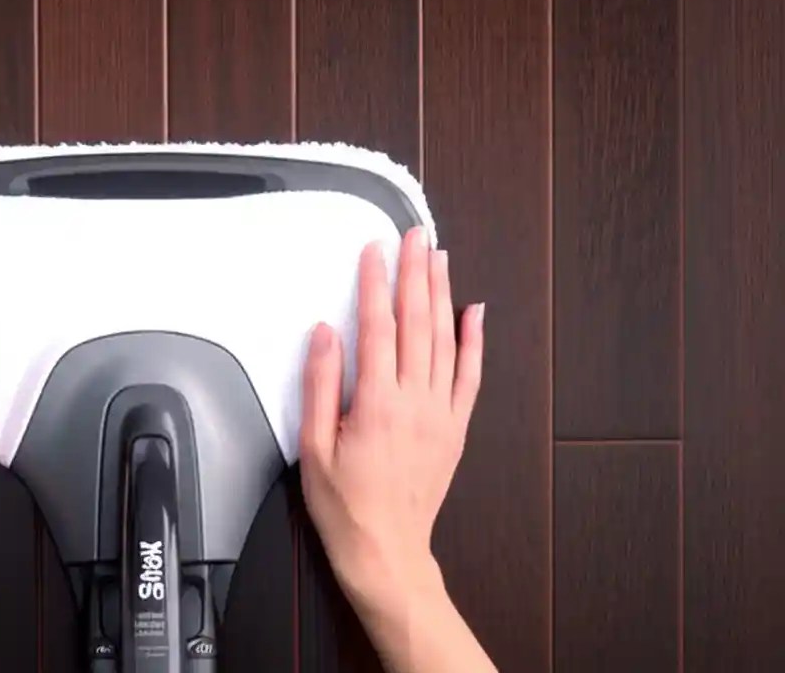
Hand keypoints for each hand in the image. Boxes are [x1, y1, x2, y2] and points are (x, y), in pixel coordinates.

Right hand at [299, 226, 483, 620]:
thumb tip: (326, 334)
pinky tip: (474, 311)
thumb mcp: (313, 448)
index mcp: (376, 405)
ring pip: (446, 341)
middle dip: (414, 273)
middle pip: (417, 323)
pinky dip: (474, 341)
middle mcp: (415, 402)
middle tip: (414, 235)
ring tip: (438, 257)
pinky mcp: (455, 428)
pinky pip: (470, 376)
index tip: (373, 251)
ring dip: (442, 295)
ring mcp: (441, 414)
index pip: (377, 328)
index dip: (375, 284)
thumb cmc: (344, 505)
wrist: (386, 551)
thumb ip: (320, 386)